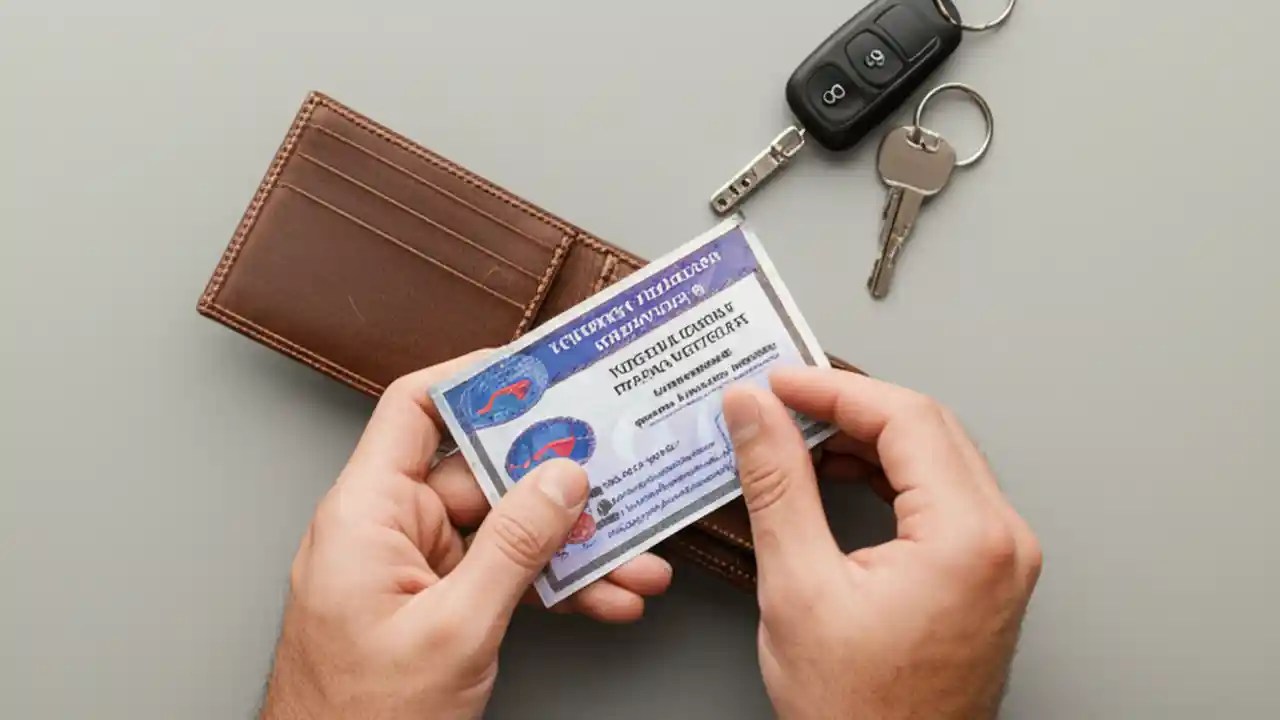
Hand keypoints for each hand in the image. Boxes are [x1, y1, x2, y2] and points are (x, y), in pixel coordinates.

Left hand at [261, 355, 671, 719]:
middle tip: (620, 474)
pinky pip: (502, 575)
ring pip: (505, 531)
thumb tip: (560, 478)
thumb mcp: (455, 628)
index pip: (417, 410)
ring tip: (634, 560)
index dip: (477, 381)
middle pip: (484, 475)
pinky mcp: (437, 603)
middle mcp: (389, 529)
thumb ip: (513, 548)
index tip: (540, 370)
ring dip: (571, 547)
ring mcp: (415, 568)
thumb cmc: (360, 719)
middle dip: (560, 487)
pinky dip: (552, 586)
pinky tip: (603, 596)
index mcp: (367, 514)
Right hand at [722, 368, 1041, 719]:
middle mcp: (1002, 541)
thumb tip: (755, 414)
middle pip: (928, 429)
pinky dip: (892, 476)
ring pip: (938, 458)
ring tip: (803, 436)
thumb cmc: (858, 711)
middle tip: (786, 402)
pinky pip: (944, 497)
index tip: (780, 384)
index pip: (905, 418)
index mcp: (969, 537)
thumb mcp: (798, 587)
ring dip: (871, 439)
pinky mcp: (988, 576)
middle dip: (852, 406)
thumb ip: (776, 484)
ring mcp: (1002, 560)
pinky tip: (844, 476)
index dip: (833, 390)